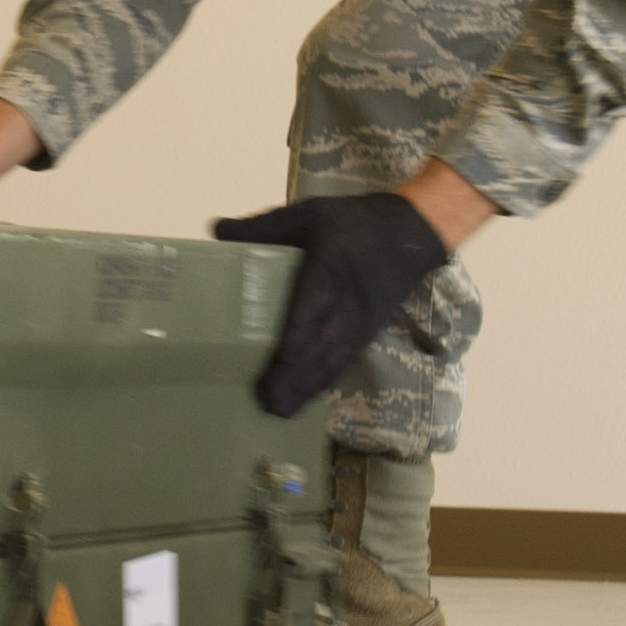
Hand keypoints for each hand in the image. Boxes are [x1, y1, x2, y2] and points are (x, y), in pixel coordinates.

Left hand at [207, 191, 451, 417]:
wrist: (409, 235)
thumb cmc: (351, 223)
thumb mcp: (307, 214)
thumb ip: (262, 226)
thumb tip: (215, 231)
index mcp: (329, 270)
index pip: (309, 311)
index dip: (293, 343)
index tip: (272, 365)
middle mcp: (347, 303)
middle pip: (319, 346)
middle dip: (294, 377)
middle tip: (266, 405)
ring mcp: (361, 321)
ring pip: (333, 360)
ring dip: (308, 388)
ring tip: (281, 411)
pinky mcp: (369, 332)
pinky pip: (346, 361)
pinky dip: (326, 382)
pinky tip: (307, 398)